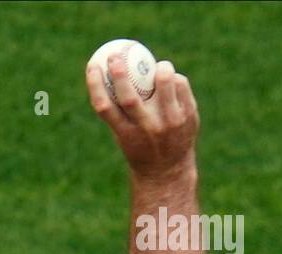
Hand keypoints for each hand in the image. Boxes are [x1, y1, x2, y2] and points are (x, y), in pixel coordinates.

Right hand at [87, 53, 199, 183]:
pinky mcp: (188, 116)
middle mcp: (145, 128)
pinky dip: (174, 79)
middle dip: (120, 72)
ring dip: (160, 68)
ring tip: (158, 65)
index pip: (103, 106)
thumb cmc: (140, 146)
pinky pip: (181, 86)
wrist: (167, 170)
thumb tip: (111, 71)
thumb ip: (118, 110)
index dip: (95, 84)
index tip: (92, 65)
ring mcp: (169, 122)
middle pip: (129, 96)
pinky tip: (171, 80)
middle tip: (117, 54)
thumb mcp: (123, 134)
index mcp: (124, 132)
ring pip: (164, 84)